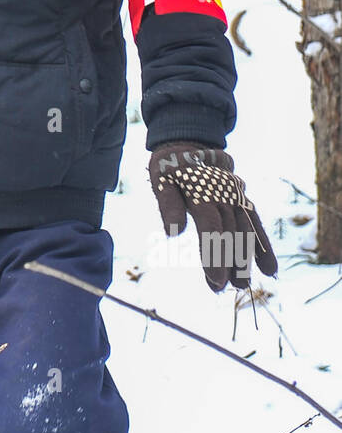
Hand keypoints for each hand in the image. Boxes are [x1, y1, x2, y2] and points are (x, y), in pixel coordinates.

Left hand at [148, 142, 277, 292]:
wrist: (190, 143)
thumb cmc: (171, 168)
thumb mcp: (161, 181)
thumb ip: (168, 206)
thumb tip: (172, 233)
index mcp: (201, 192)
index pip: (210, 227)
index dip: (214, 254)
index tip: (215, 280)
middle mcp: (224, 195)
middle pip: (229, 233)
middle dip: (228, 263)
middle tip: (223, 289)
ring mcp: (236, 196)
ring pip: (245, 231)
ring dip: (246, 260)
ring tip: (242, 286)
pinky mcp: (243, 199)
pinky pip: (256, 223)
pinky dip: (263, 246)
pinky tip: (270, 270)